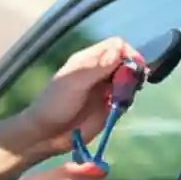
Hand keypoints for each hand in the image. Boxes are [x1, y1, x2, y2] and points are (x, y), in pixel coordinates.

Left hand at [19, 37, 144, 155]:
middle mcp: (100, 72)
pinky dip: (128, 101)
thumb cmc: (55, 104)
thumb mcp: (74, 82)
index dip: (128, 53)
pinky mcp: (110, 107)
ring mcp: (106, 89)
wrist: (47, 134)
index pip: (116, 46)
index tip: (133, 68)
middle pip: (127, 62)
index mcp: (89, 60)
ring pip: (129, 81)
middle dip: (133, 71)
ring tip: (122, 99)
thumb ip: (96, 67)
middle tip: (130, 86)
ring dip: (132, 87)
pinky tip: (120, 108)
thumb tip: (119, 48)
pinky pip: (126, 99)